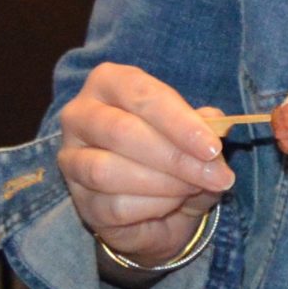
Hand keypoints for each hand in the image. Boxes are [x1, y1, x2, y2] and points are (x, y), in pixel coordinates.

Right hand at [58, 62, 233, 265]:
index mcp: (108, 82)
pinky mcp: (79, 200)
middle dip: (174, 156)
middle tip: (215, 174)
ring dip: (163, 183)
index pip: (140, 94)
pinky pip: (113, 206)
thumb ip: (201, 127)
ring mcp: (72, 160)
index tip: (212, 147)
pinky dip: (153, 207)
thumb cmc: (168, 151)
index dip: (178, 120)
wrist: (153, 204)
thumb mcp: (191, 134)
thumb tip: (213, 124)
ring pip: (108, 171)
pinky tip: (173, 204)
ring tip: (194, 187)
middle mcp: (80, 115)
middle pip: (121, 132)